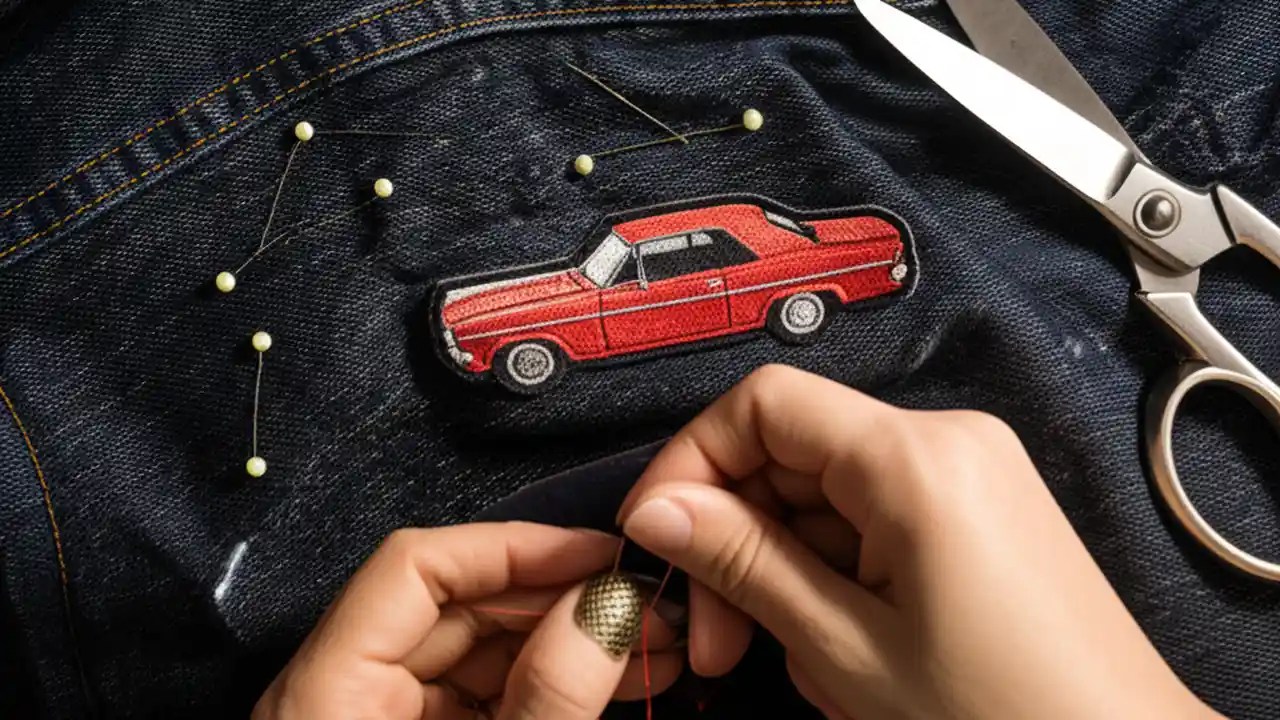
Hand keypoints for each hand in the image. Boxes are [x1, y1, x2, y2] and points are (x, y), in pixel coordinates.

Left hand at [253, 523, 681, 719]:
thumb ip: (549, 699)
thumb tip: (605, 609)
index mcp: (326, 695)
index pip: (415, 565)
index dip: (513, 546)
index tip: (594, 553)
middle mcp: (339, 698)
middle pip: (452, 604)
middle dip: (558, 599)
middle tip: (640, 602)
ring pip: (474, 654)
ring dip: (563, 643)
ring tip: (646, 643)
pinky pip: (477, 700)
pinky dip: (544, 687)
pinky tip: (607, 680)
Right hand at [618, 365, 1219, 718]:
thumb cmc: (1009, 716)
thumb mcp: (845, 646)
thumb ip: (743, 562)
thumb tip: (659, 508)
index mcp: (917, 458)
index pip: (764, 402)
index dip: (693, 461)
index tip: (658, 531)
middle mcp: (948, 442)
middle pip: (791, 454)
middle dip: (737, 541)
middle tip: (716, 635)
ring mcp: (969, 474)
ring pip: (825, 497)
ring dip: (785, 574)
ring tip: (795, 662)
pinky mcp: (978, 509)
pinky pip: (871, 521)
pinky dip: (836, 578)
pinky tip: (841, 652)